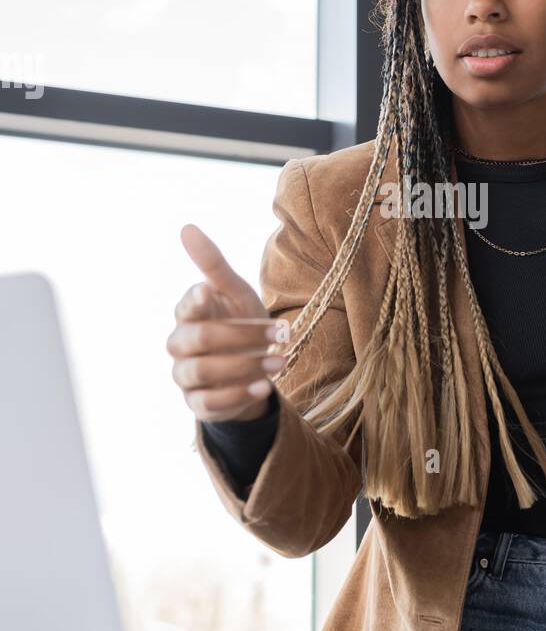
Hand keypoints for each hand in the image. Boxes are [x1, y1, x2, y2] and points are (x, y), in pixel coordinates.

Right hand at [166, 224, 285, 422]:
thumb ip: (213, 264)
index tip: (210, 291)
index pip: (186, 305)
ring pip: (203, 372)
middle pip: (200, 339)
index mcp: (187, 313)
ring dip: (245, 367)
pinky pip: (209, 403)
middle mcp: (179, 344)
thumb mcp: (235, 291)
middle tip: (280, 336)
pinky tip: (264, 387)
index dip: (195, 299)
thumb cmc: (238, 320)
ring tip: (280, 363)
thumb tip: (186, 227)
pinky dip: (238, 395)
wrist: (251, 367)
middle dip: (243, 337)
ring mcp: (184, 375)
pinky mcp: (196, 403)